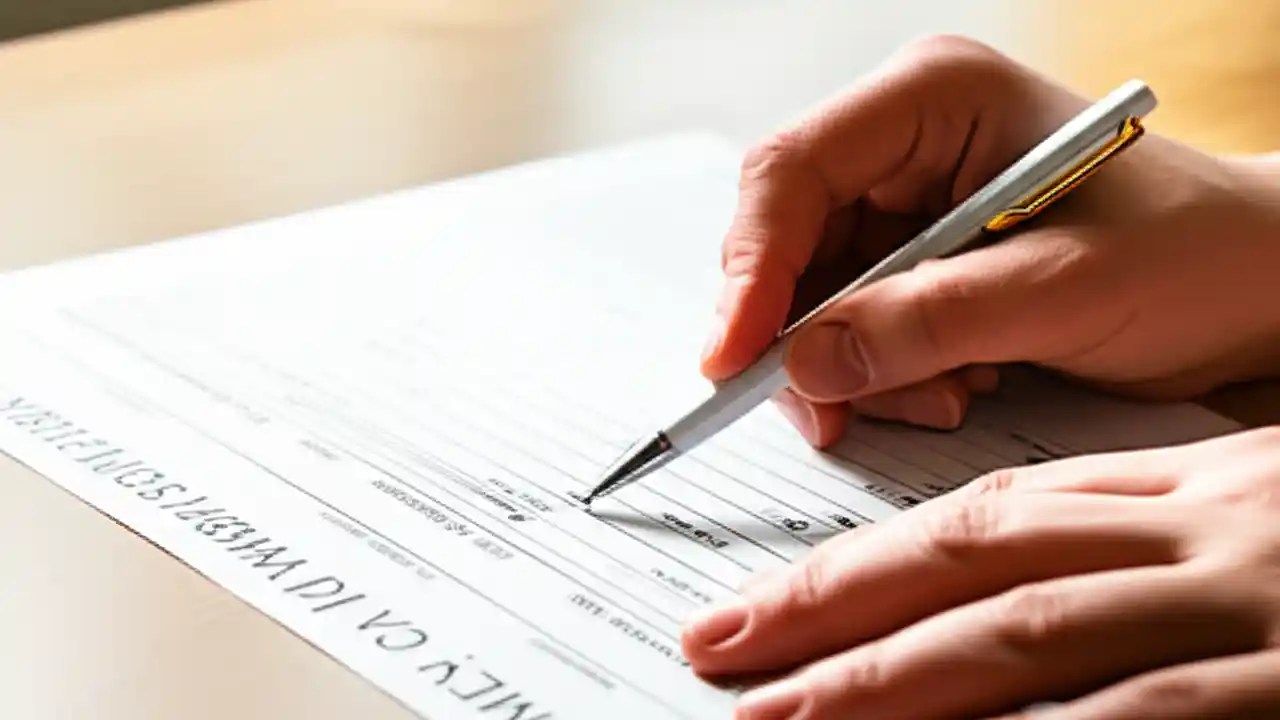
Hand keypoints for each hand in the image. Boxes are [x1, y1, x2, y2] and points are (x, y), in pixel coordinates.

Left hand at [680, 428, 1279, 718]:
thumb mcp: (1263, 534)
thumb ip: (1135, 560)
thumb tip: (999, 606)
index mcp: (1184, 489)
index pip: (991, 512)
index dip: (863, 559)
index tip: (768, 601)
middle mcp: (1201, 530)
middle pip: (978, 555)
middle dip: (834, 606)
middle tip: (720, 648)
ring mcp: (1247, 601)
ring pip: (1026, 627)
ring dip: (891, 678)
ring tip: (780, 719)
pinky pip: (1133, 713)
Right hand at [700, 35, 1279, 445]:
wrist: (1254, 292)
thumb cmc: (1194, 254)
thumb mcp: (1065, 288)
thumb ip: (931, 322)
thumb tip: (806, 364)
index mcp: (931, 100)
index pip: (792, 172)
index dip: (749, 267)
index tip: (735, 358)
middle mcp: (902, 147)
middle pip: (786, 242)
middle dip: (803, 338)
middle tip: (830, 412)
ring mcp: (904, 208)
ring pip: (811, 300)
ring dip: (855, 369)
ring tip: (945, 393)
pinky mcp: (915, 266)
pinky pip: (852, 331)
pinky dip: (883, 378)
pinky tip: (954, 385)